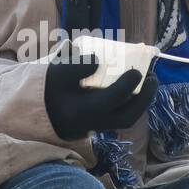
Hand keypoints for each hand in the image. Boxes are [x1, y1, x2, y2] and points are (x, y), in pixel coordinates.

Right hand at [43, 54, 158, 139]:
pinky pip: (117, 117)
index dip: (128, 84)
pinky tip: (131, 88)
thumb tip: (99, 60)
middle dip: (144, 98)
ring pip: (124, 119)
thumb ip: (78, 64)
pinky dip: (128, 103)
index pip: (113, 99)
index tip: (137, 71)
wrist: (34, 109)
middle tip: (153, 79)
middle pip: (127, 117)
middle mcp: (92, 123)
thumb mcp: (58, 72)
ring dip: (139, 102)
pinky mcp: (95, 126)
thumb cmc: (47, 88)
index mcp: (83, 111)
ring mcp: (95, 128)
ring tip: (147, 82)